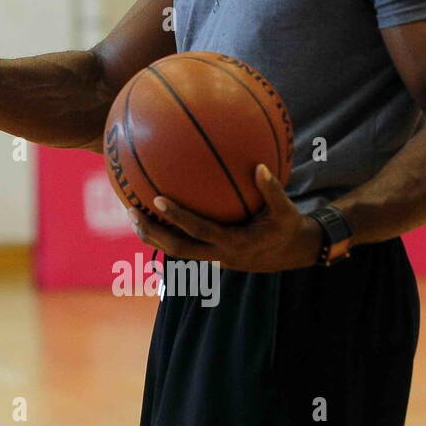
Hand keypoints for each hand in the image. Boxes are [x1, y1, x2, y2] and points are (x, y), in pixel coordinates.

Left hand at [128, 164, 321, 272]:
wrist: (294, 254)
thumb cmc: (288, 227)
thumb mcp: (286, 210)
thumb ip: (272, 190)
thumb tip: (259, 166)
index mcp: (236, 243)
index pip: (200, 231)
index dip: (178, 217)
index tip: (158, 199)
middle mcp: (220, 255)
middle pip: (177, 249)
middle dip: (152, 233)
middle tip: (132, 212)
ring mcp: (214, 260)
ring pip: (175, 253)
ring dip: (153, 237)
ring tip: (133, 216)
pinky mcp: (211, 258)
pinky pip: (184, 247)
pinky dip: (166, 235)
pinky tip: (152, 217)